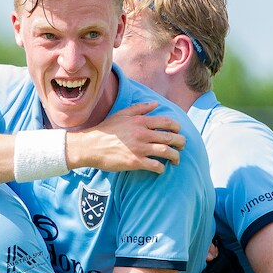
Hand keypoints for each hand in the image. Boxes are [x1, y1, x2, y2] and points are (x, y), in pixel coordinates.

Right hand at [67, 102, 185, 173]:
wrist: (90, 146)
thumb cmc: (106, 130)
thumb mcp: (122, 114)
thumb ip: (140, 108)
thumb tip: (155, 103)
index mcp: (140, 121)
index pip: (167, 122)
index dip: (177, 127)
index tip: (178, 132)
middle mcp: (142, 134)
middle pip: (170, 137)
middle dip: (181, 142)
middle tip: (182, 146)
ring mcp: (139, 148)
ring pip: (166, 152)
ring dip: (175, 156)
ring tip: (176, 160)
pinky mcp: (135, 162)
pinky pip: (155, 165)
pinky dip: (161, 168)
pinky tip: (161, 169)